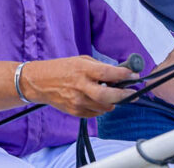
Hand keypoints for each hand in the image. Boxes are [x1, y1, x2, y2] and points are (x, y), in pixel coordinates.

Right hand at [21, 56, 136, 116]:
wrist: (40, 83)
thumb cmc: (61, 69)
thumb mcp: (80, 60)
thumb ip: (100, 67)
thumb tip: (120, 74)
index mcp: (82, 69)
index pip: (107, 73)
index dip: (124, 75)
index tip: (133, 75)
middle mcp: (80, 86)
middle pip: (109, 96)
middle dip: (124, 96)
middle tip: (133, 93)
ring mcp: (77, 101)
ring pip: (105, 107)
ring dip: (113, 102)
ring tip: (111, 94)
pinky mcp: (75, 111)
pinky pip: (96, 113)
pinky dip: (101, 107)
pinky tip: (97, 99)